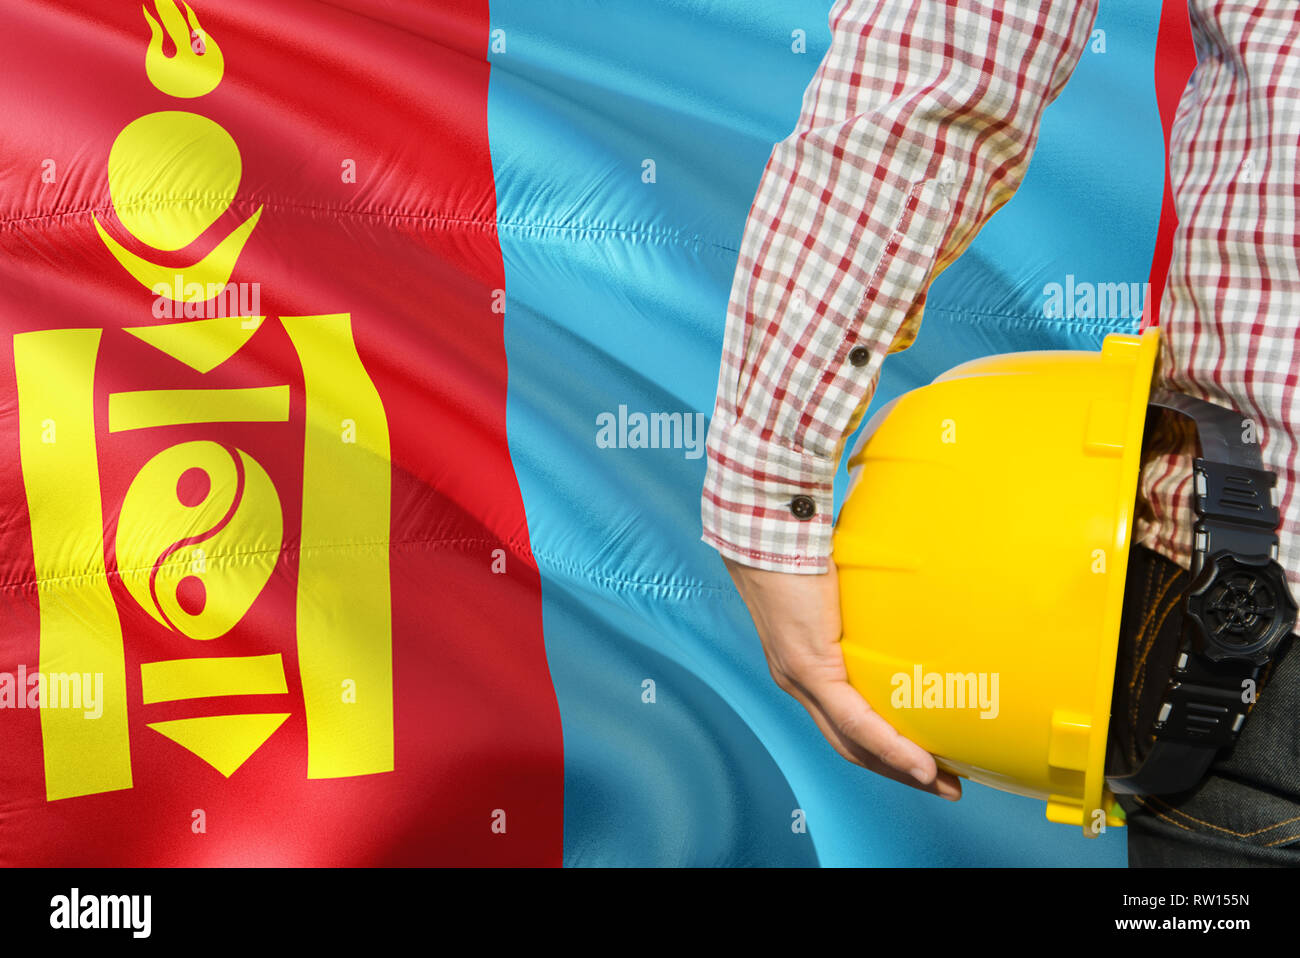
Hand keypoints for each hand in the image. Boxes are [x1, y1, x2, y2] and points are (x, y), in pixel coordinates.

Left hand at [723, 555, 960, 800]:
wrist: (769, 532)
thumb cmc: (801, 548)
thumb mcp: (840, 587)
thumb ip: (865, 601)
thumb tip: (908, 586)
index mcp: (805, 667)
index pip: (844, 724)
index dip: (882, 749)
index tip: (922, 761)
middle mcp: (799, 683)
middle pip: (850, 745)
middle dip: (897, 771)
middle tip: (943, 784)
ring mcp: (801, 678)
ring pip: (853, 743)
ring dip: (900, 770)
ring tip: (941, 783)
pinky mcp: (809, 667)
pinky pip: (854, 719)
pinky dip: (889, 746)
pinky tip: (921, 764)